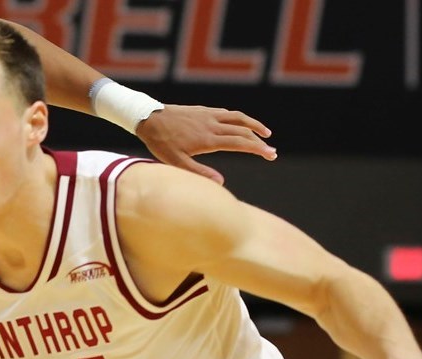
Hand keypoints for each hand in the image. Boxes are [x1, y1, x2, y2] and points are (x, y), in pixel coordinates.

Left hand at [136, 105, 276, 184]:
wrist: (149, 118)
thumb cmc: (161, 143)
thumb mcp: (176, 162)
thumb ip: (199, 173)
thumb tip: (221, 183)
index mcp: (209, 139)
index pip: (240, 143)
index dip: (258, 149)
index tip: (271, 155)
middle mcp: (213, 125)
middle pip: (244, 131)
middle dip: (260, 142)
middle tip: (272, 152)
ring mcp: (209, 115)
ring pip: (238, 118)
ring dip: (254, 125)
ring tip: (266, 133)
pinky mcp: (204, 110)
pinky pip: (227, 112)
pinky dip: (239, 118)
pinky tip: (242, 123)